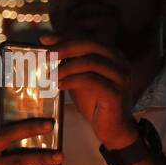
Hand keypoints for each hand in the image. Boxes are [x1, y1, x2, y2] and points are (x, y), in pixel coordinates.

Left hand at [40, 33, 138, 148]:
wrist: (111, 127)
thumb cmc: (94, 102)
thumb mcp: (79, 79)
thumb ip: (69, 65)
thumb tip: (47, 52)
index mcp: (112, 54)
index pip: (88, 38)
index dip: (65, 36)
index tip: (44, 40)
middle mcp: (120, 62)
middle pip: (91, 45)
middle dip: (65, 47)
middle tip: (46, 55)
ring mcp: (121, 77)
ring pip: (92, 62)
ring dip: (67, 67)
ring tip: (50, 75)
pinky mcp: (117, 93)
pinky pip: (92, 81)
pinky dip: (73, 81)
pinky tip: (59, 86)